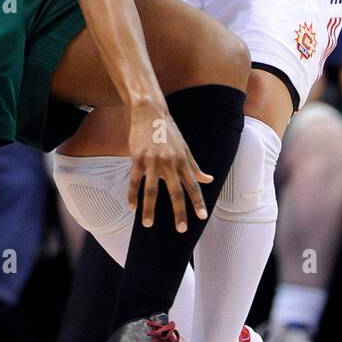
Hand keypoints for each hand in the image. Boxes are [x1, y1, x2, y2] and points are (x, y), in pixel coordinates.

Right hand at [125, 105, 212, 230]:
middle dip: (179, 212)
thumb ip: (195, 167)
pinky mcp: (138, 158)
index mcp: (182, 161)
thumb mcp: (185, 148)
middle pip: (176, 192)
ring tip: (148, 224)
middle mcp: (170, 163)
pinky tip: (131, 207)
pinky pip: (135, 180)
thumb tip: (209, 179)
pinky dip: (132, 195)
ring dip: (149, 208)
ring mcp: (153, 161)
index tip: (202, 217)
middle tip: (181, 229)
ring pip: (152, 189)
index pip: (193, 185)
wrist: (150, 112)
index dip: (198, 202)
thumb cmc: (169, 131)